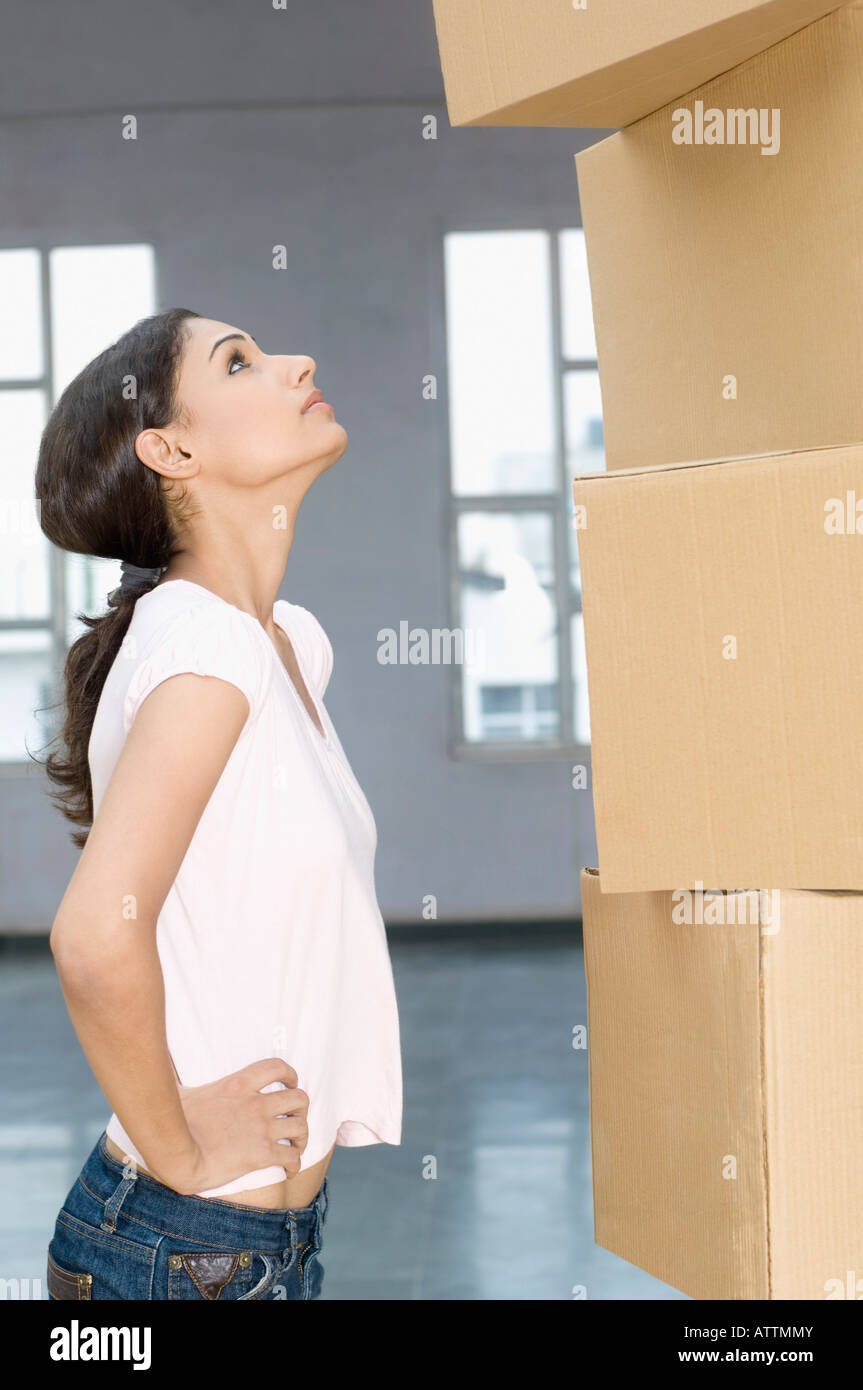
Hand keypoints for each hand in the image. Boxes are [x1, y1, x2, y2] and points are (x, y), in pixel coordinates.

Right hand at [152, 1057, 309, 1194]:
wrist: (177, 1155)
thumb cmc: (172, 1125)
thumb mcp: (181, 1093)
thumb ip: (184, 1083)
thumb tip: (164, 1075)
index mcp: (238, 1084)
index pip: (277, 1067)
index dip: (290, 1074)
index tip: (290, 1083)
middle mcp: (255, 1103)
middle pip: (298, 1098)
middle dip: (301, 1109)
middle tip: (294, 1119)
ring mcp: (261, 1128)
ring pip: (300, 1127)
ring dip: (301, 1137)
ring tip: (296, 1146)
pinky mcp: (262, 1154)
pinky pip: (292, 1157)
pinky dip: (295, 1164)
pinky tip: (290, 1170)